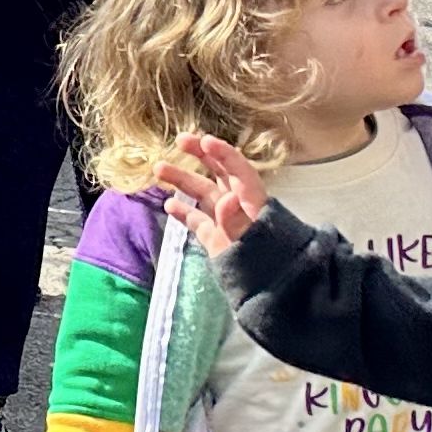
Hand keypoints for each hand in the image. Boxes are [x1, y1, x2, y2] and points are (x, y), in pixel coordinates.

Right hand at [153, 132, 269, 253]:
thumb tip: (224, 199)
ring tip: (158, 169)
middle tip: (180, 141)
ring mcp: (225, 222)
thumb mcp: (252, 242)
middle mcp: (237, 207)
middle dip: (200, 156)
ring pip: (202, 194)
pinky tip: (169, 204)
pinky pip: (197, 220)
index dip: (222, 154)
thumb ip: (237, 221)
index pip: (238, 171)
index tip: (203, 141)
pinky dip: (184, 211)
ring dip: (182, 181)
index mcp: (251, 203)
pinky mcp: (215, 238)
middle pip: (219, 174)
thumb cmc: (267, 262)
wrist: (273, 290)